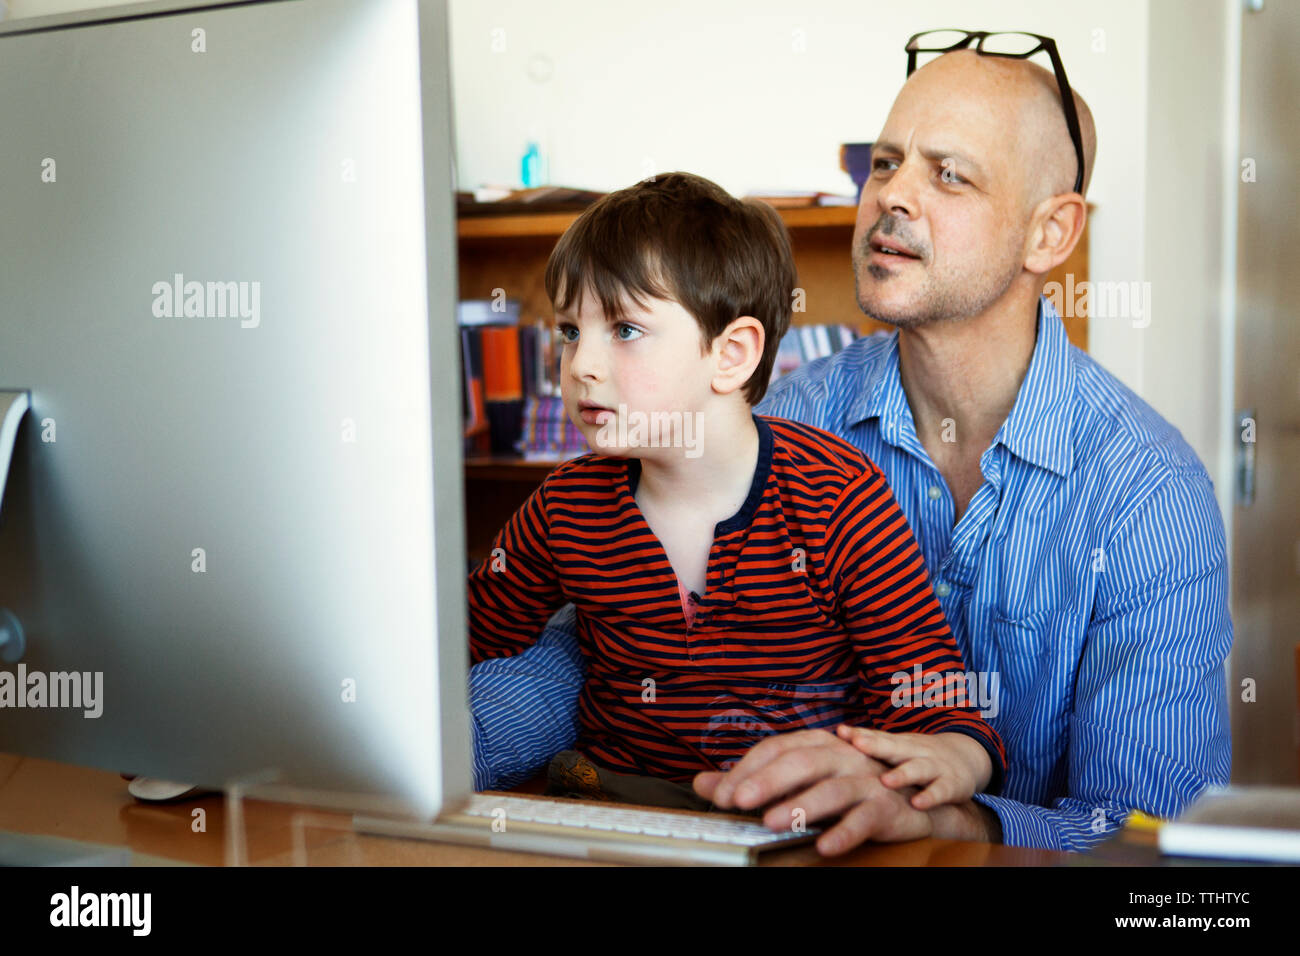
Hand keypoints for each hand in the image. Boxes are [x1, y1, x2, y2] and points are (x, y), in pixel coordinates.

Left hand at [692, 728, 933, 855]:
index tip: (720, 795)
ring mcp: (865, 778)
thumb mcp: (795, 780)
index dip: (747, 770)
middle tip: (738, 801)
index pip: (775, 748)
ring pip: (832, 788)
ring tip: (772, 821)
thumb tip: (702, 783)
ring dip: (801, 805)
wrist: (907, 799)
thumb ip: (750, 782)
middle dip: (767, 781)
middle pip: (801, 761)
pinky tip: (824, 846)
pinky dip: (844, 832)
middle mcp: (840, 754)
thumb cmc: (844, 785)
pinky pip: (864, 817)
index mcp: (815, 742)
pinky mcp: (885, 806)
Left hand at [835, 725, 991, 809]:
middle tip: (856, 743)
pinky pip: (941, 791)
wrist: (964, 757)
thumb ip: (866, 746)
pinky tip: (918, 803)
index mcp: (896, 744)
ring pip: (917, 768)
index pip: (875, 737)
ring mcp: (933, 767)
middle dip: (874, 746)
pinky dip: (931, 797)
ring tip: (886, 781)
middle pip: (892, 746)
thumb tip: (828, 740)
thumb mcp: (894, 748)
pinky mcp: (951, 785)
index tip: (840, 731)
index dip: (859, 734)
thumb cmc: (916, 755)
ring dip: (903, 774)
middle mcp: (913, 751)